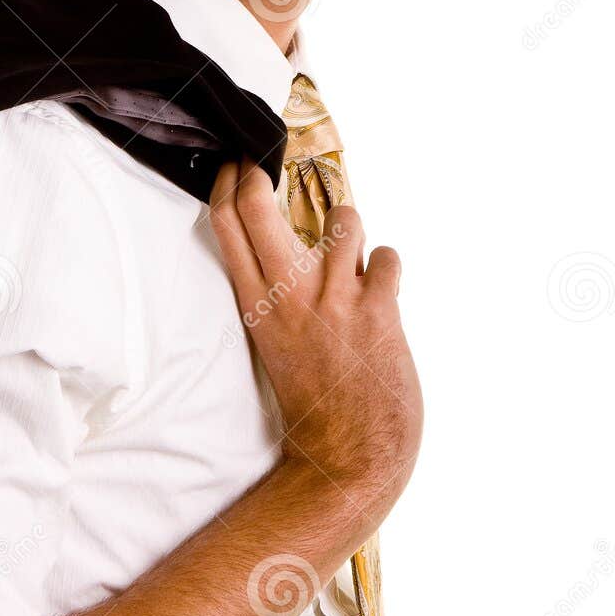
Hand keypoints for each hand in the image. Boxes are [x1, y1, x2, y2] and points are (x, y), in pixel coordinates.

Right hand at [207, 157, 422, 532]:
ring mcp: (333, 300)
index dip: (227, 185)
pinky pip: (386, 256)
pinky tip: (383, 291)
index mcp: (258, 308)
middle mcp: (290, 297)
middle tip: (263, 161)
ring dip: (352, 226)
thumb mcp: (278, 346)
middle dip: (259, 172)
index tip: (234, 165)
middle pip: (260, 208)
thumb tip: (299, 253)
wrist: (348, 454)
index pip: (226, 229)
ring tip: (353, 251)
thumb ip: (282, 299)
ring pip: (343, 219)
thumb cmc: (316, 403)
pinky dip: (387, 268)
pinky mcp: (377, 310)